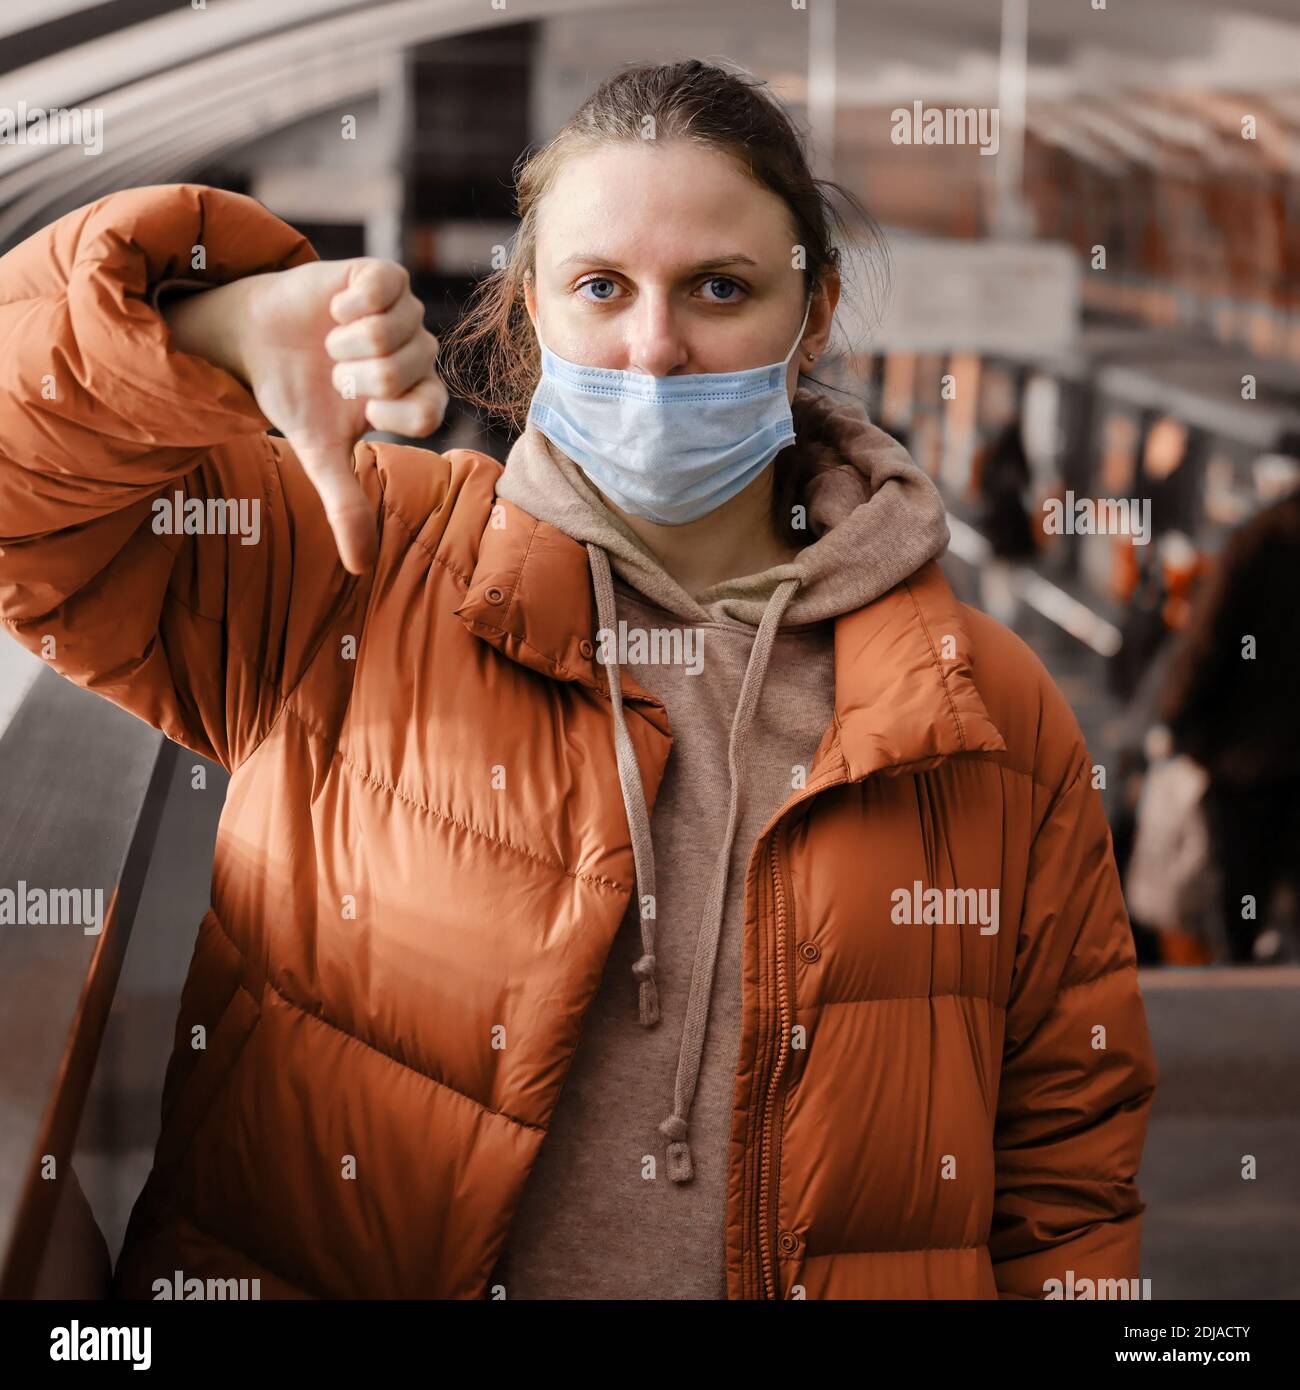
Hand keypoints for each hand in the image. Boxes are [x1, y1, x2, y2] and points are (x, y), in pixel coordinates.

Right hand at [231, 258, 446, 572]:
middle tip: (333, 370)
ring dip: (349, 342)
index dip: (384, 409)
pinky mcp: (380, 276)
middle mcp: (417, 355)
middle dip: (355, 376)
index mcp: (414, 397)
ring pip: (397, 331)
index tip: (352, 405)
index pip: (429, 411)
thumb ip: (346, 505)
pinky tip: (334, 310)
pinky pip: (386, 287)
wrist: (254, 341)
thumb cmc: (295, 395)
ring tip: (331, 341)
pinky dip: (352, 303)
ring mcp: (402, 314)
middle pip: (407, 371)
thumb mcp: (320, 454)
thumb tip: (360, 568)